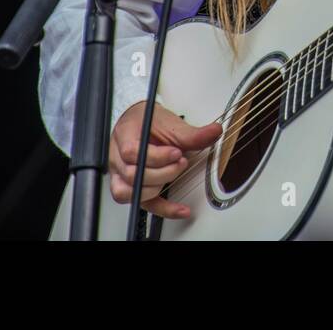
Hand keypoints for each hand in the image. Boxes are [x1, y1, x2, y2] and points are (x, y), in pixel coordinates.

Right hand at [108, 100, 221, 218]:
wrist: (140, 124)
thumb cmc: (149, 123)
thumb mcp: (170, 124)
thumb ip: (191, 133)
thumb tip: (214, 132)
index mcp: (125, 137)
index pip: (132, 153)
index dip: (157, 156)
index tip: (177, 152)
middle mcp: (118, 159)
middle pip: (133, 175)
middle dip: (162, 172)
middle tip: (181, 162)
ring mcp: (121, 176)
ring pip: (131, 192)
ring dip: (158, 187)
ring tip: (175, 173)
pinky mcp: (132, 189)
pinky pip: (143, 205)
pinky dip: (164, 209)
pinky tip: (181, 209)